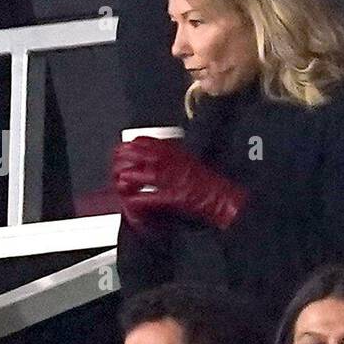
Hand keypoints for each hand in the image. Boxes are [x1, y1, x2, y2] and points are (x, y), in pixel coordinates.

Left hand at [112, 137, 246, 230]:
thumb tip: (164, 150)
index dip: (140, 143)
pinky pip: (153, 197)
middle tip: (118, 157)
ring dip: (133, 176)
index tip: (129, 143)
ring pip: (148, 175)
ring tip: (121, 177)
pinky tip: (131, 199)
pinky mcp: (175, 198)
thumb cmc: (212, 184)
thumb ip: (178, 155)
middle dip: (131, 157)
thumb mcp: (195, 162)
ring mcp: (175, 181)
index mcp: (182, 156)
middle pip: (148, 157)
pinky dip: (141, 198)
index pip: (157, 144)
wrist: (225, 200)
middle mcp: (177, 166)